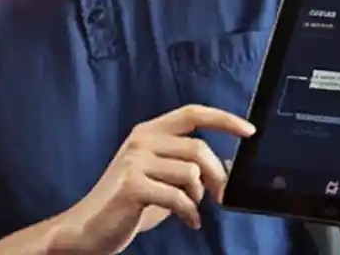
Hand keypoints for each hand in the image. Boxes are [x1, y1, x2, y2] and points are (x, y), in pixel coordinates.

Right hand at [53, 104, 254, 254]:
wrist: (89, 227)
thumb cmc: (128, 203)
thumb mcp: (162, 178)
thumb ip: (188, 167)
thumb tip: (226, 167)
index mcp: (149, 132)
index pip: (192, 113)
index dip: (224, 119)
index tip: (250, 131)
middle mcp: (141, 140)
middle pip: (199, 147)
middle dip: (217, 175)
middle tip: (221, 196)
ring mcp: (135, 161)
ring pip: (191, 173)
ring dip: (199, 197)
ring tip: (190, 209)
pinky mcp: (132, 186)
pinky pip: (178, 197)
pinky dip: (190, 213)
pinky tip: (189, 221)